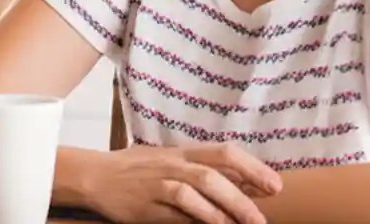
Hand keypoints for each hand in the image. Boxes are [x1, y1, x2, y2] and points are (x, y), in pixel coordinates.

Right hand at [84, 144, 281, 223]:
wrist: (95, 176)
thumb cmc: (135, 169)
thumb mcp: (169, 160)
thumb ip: (201, 170)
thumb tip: (241, 183)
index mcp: (182, 152)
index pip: (223, 153)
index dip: (252, 168)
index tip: (274, 186)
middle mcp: (172, 165)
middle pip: (212, 176)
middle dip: (241, 198)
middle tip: (261, 218)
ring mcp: (158, 185)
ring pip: (194, 194)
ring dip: (221, 212)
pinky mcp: (146, 207)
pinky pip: (175, 215)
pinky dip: (196, 222)